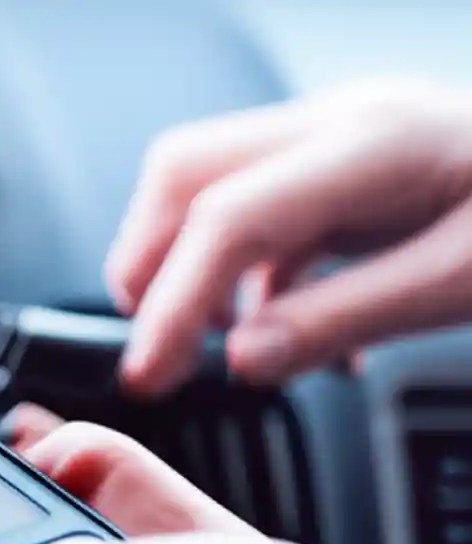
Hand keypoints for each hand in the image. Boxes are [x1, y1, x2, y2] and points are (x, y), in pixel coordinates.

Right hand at [106, 79, 471, 395]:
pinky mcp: (345, 166)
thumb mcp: (467, 282)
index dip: (173, 300)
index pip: (229, 216)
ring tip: (208, 341)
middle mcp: (340, 124)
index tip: (149, 371)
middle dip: (150, 261)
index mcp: (374, 144)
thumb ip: (344, 317)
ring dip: (187, 264)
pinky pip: (258, 210)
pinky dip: (244, 275)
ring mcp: (338, 137)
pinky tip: (278, 327)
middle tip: (154, 347)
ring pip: (207, 184)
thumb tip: (242, 357)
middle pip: (186, 171)